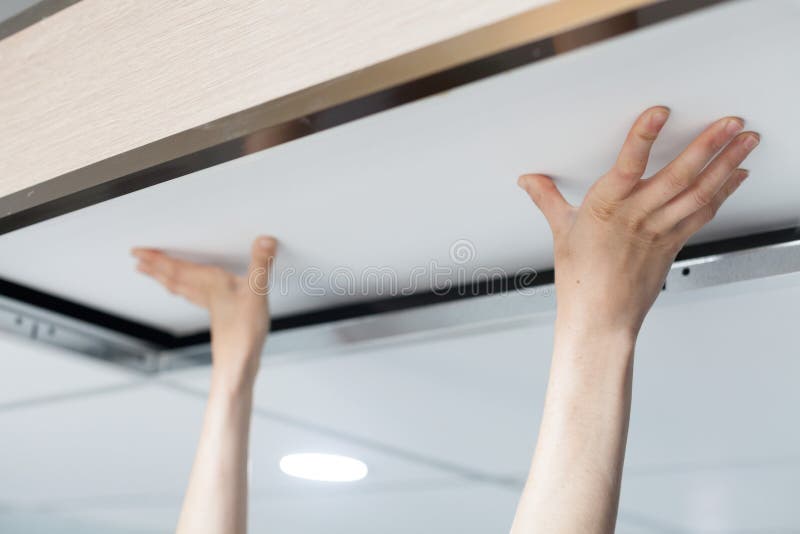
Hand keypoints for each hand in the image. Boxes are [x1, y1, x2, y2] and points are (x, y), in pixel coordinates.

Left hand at [132, 236, 276, 391]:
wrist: (240, 365)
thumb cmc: (243, 333)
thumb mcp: (256, 292)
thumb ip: (260, 265)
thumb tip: (264, 240)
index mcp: (210, 285)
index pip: (176, 268)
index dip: (156, 259)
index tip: (137, 251)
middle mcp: (206, 294)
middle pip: (174, 278)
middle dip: (155, 268)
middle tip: (138, 259)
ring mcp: (212, 307)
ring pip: (181, 289)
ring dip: (167, 279)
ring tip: (155, 274)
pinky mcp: (220, 317)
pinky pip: (195, 297)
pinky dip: (188, 291)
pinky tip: (195, 293)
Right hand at [519, 107, 758, 337]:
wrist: (600, 318)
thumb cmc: (582, 280)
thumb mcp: (561, 232)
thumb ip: (548, 198)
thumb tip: (530, 180)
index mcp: (605, 208)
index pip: (626, 166)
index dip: (643, 138)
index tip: (659, 113)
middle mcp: (636, 216)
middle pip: (677, 177)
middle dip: (707, 146)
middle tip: (730, 122)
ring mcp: (659, 230)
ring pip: (698, 192)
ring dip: (726, 165)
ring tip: (745, 140)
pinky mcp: (673, 243)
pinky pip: (703, 213)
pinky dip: (724, 192)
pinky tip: (737, 173)